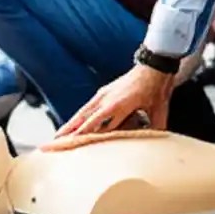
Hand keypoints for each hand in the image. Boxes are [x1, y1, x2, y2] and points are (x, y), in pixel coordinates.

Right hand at [55, 63, 174, 137]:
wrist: (154, 67)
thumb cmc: (156, 89)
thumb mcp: (159, 111)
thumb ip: (156, 129)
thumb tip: (156, 145)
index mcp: (119, 105)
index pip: (99, 126)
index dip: (86, 137)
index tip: (75, 146)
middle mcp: (107, 99)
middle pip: (84, 119)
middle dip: (69, 131)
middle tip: (55, 142)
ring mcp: (104, 94)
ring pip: (82, 112)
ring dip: (69, 124)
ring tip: (58, 135)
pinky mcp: (104, 91)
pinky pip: (87, 107)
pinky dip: (78, 116)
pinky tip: (72, 123)